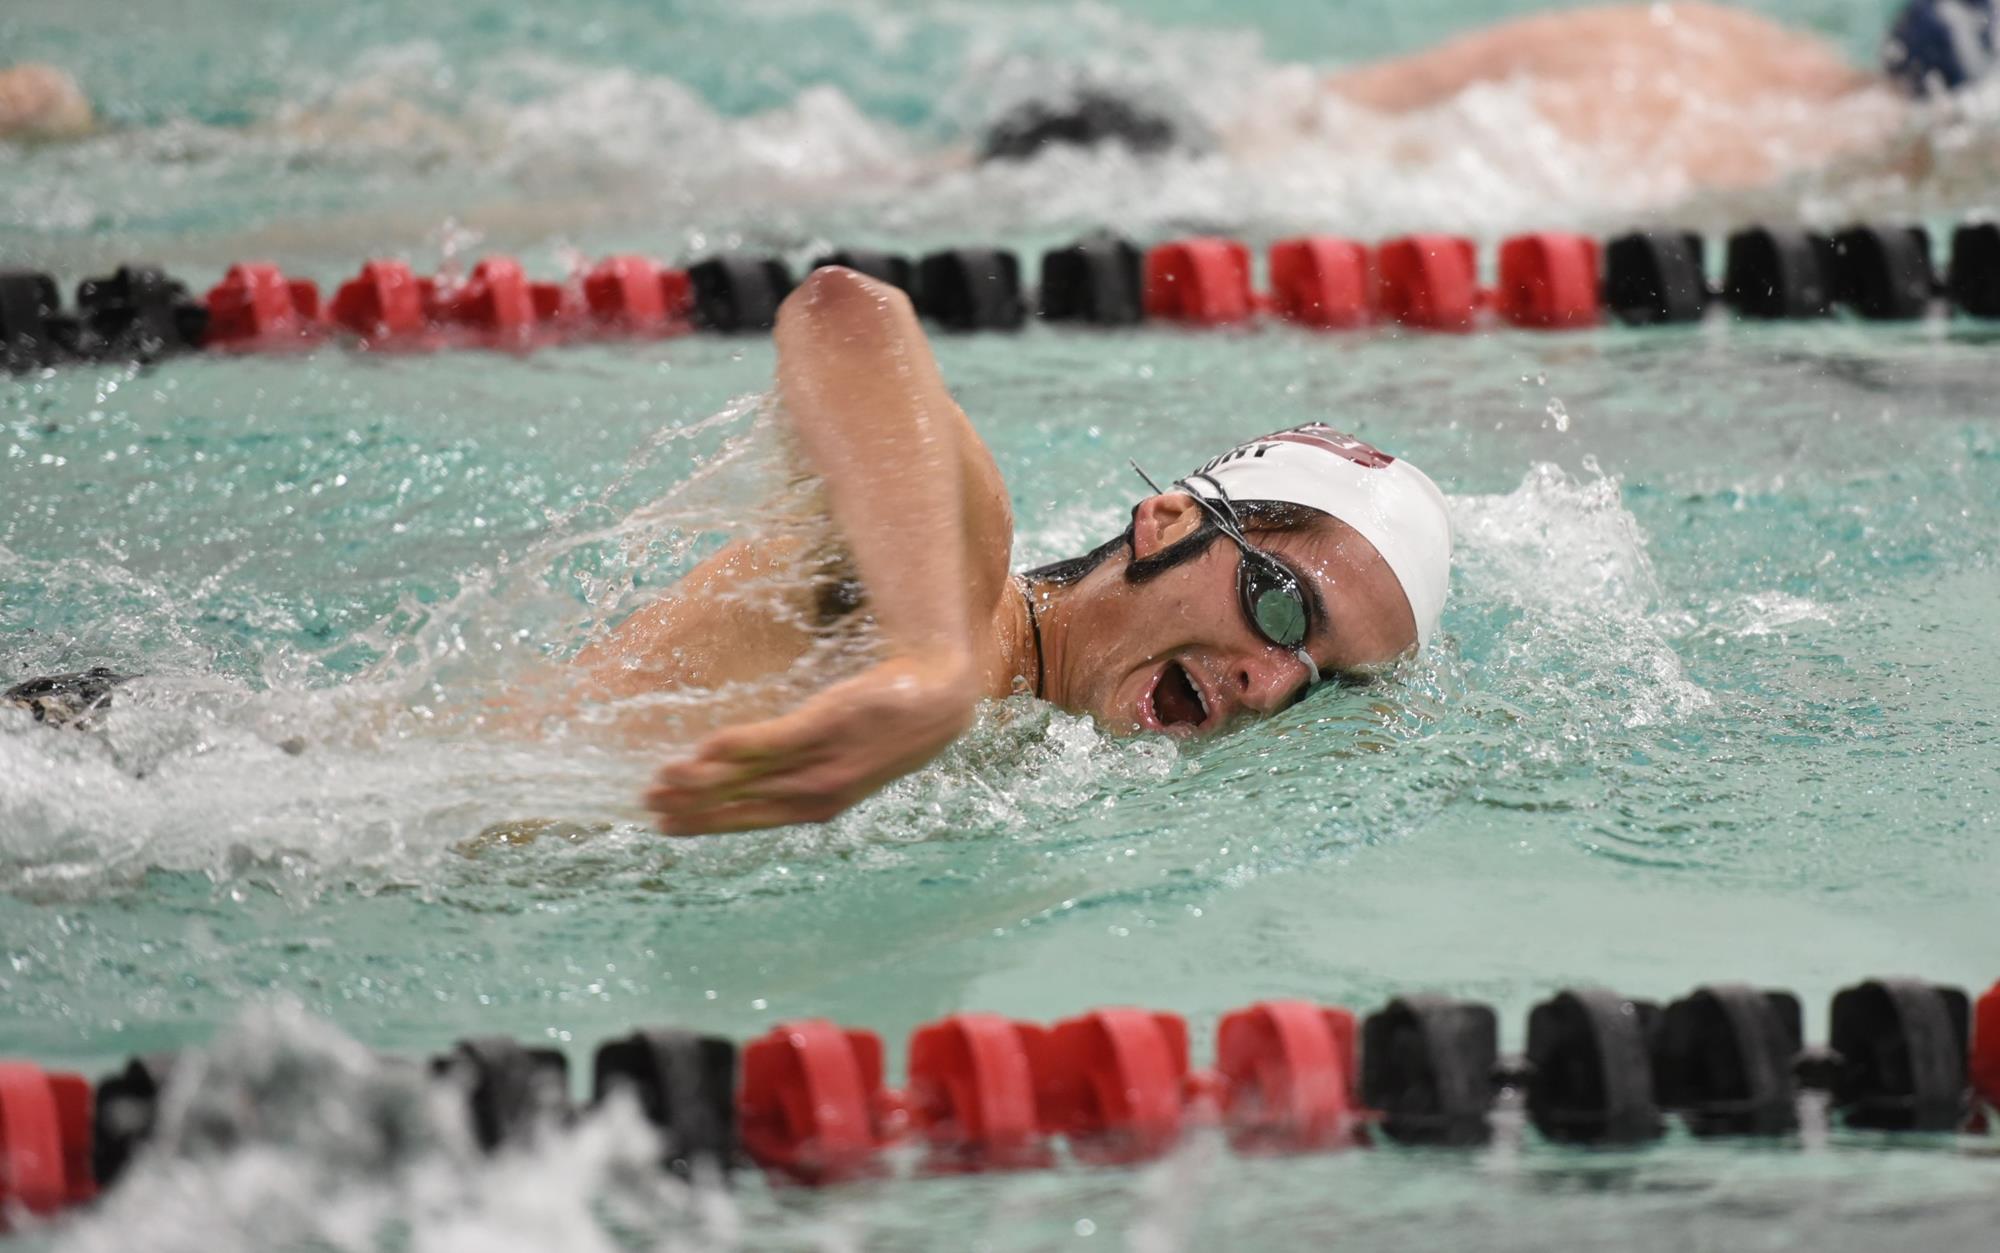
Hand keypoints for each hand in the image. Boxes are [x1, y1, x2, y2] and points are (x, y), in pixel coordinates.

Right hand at [644, 652, 976, 834]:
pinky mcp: (827, 724)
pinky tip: (705, 749)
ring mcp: (821, 759)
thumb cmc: (884, 731)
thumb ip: (798, 774)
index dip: (705, 824)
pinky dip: (738, 748)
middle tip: (648, 809)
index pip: (749, 819)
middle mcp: (816, 792)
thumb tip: (752, 777)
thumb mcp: (842, 763)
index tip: (665, 828)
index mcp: (817, 806)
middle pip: (741, 804)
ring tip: (662, 779)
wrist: (935, 700)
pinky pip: (773, 741)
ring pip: (750, 777)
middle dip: (692, 809)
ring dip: (702, 781)